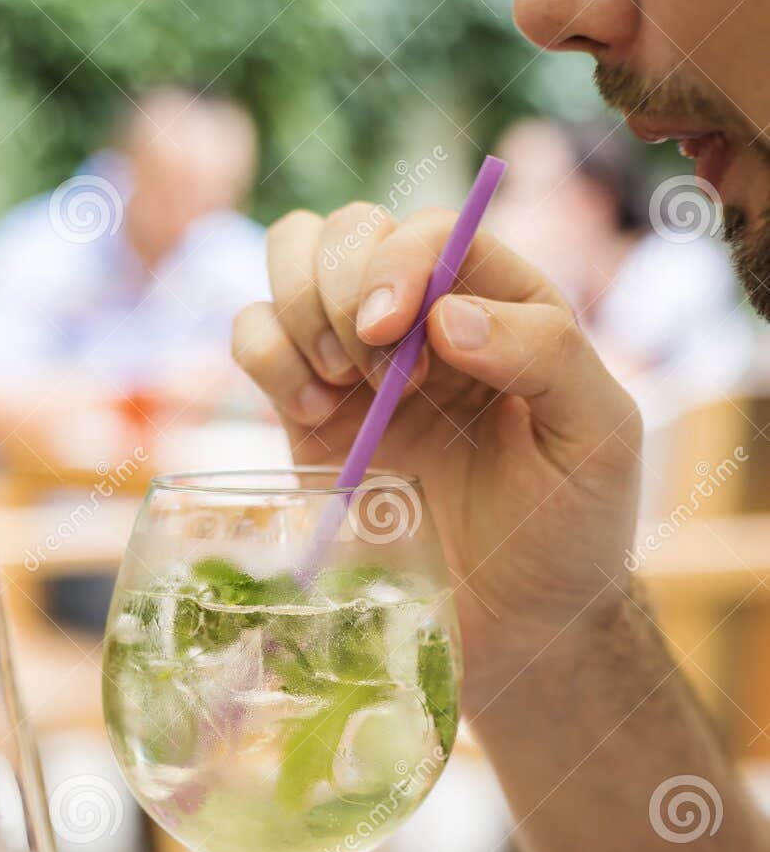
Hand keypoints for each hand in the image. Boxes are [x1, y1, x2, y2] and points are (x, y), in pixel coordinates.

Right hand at [232, 203, 643, 715]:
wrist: (515, 622)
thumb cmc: (569, 528)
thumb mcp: (597, 437)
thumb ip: (547, 354)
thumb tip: (445, 316)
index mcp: (502, 304)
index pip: (436, 232)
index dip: (403, 261)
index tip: (390, 328)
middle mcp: (423, 319)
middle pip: (353, 229)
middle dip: (343, 285)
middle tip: (371, 371)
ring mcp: (357, 362)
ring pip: (293, 256)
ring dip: (300, 306)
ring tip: (339, 386)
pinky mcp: (305, 413)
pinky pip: (253, 334)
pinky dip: (265, 353)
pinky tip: (310, 413)